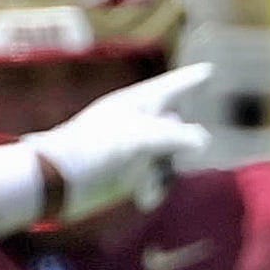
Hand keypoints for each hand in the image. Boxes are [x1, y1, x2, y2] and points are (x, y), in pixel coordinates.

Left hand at [26, 63, 213, 224]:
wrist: (59, 182)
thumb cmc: (93, 150)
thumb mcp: (138, 137)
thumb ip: (175, 135)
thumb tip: (204, 141)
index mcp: (136, 103)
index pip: (171, 86)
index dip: (191, 80)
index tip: (210, 71)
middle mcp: (137, 122)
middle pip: (177, 126)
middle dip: (177, 144)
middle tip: (163, 156)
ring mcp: (133, 148)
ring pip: (169, 155)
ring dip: (163, 174)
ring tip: (145, 187)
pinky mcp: (129, 172)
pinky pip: (157, 177)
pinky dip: (154, 188)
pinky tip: (142, 198)